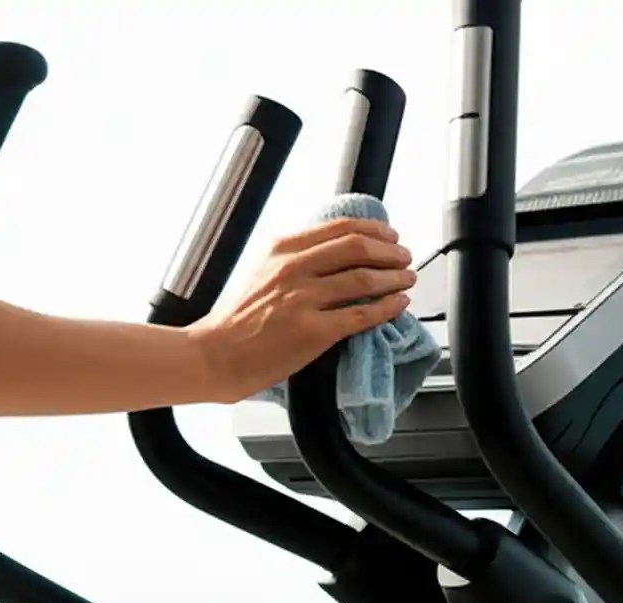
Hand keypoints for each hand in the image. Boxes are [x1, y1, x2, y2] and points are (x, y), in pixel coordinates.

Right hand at [189, 218, 416, 402]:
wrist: (215, 355)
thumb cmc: (236, 320)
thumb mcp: (261, 270)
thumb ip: (294, 258)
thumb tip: (334, 252)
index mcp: (282, 248)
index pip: (341, 228)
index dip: (374, 230)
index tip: (390, 235)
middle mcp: (294, 268)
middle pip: (358, 248)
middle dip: (390, 251)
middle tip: (404, 257)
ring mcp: (304, 300)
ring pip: (364, 279)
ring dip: (394, 278)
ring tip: (407, 279)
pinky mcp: (313, 332)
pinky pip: (361, 315)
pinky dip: (387, 308)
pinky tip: (398, 305)